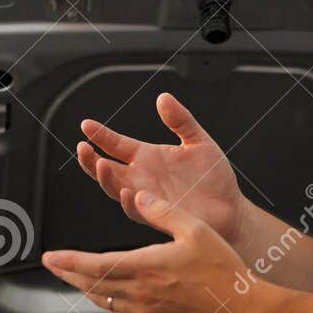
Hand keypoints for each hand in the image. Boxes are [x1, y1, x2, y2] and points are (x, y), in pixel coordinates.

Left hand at [41, 191, 249, 312]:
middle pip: (92, 285)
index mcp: (145, 267)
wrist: (241, 309)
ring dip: (87, 289)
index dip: (68, 262)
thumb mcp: (194, 229)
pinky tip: (109, 297)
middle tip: (53, 265)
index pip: (94, 265)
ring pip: (104, 302)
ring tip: (76, 278)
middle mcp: (140, 294)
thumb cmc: (222, 269)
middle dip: (69, 274)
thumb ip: (162, 210)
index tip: (49, 257)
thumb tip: (137, 194)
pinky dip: (108, 303)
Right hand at [77, 92, 246, 244]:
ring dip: (105, 179)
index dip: (100, 135)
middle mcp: (140, 177)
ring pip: (115, 189)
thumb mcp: (198, 141)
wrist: (230, 207)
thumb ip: (181, 120)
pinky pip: (137, 210)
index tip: (86, 124)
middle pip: (106, 169)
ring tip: (102, 165)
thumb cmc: (213, 177)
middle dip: (90, 160)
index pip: (115, 144)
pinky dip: (131, 202)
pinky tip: (128, 192)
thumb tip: (163, 97)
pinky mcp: (157, 215)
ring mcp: (147, 197)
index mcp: (146, 157)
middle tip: (82, 148)